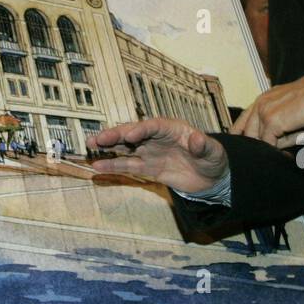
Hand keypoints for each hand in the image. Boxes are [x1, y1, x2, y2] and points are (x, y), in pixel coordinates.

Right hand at [86, 118, 227, 193]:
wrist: (211, 178)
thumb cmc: (212, 158)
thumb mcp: (213, 152)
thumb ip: (203, 146)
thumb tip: (196, 139)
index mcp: (172, 128)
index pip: (153, 126)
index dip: (140, 129)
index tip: (130, 135)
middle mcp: (156, 138)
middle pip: (133, 133)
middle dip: (116, 135)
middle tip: (99, 137)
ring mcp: (150, 152)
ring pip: (125, 148)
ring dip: (108, 147)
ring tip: (90, 146)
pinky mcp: (147, 168)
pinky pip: (128, 166)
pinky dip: (113, 165)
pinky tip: (98, 166)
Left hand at [232, 48, 303, 144]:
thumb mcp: (289, 103)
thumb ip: (279, 117)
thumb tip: (275, 138)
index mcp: (262, 99)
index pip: (243, 121)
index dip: (242, 134)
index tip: (245, 145)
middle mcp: (259, 104)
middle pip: (247, 133)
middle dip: (258, 145)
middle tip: (279, 150)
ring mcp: (264, 113)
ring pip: (259, 140)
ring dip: (275, 146)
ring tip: (291, 143)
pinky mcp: (272, 122)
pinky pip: (270, 143)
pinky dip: (281, 148)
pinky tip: (293, 145)